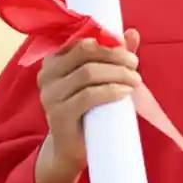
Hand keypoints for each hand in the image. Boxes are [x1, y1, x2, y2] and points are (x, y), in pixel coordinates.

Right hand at [37, 29, 142, 175]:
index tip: (128, 49)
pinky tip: (125, 92)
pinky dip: (110, 91)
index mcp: (53, 60)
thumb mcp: (99, 79)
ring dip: (117, 73)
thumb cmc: (87, 110)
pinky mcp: (59, 114)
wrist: (70, 149)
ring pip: (88, 72)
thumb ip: (112, 55)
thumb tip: (132, 33)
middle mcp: (47, 74)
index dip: (107, 41)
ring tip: (135, 80)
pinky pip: (88, 96)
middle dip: (115, 55)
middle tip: (135, 65)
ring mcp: (50, 95)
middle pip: (85, 52)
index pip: (80, 40)